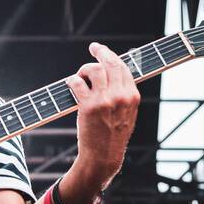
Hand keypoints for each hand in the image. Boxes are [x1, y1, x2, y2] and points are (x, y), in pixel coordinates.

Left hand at [64, 42, 139, 189]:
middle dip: (100, 51)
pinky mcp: (88, 106)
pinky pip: (77, 82)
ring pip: (94, 69)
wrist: (104, 156)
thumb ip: (124, 93)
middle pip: (111, 62)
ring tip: (80, 76)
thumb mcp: (128, 113)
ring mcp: (105, 100)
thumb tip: (115, 72)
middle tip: (94, 47)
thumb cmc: (114, 135)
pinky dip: (72, 80)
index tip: (103, 50)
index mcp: (132, 96)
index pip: (123, 67)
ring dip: (84, 69)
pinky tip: (70, 83)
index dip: (112, 55)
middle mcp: (121, 96)